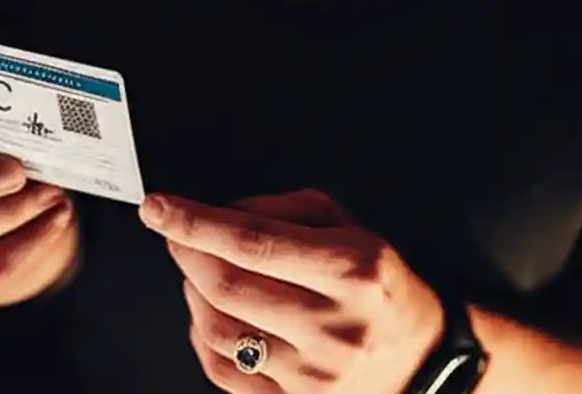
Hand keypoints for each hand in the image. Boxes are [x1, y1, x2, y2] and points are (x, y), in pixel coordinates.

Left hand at [140, 190, 444, 393]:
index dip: (194, 221)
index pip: (252, 241)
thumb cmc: (378, 285)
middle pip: (227, 286)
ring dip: (192, 293)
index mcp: (350, 269)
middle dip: (185, 252)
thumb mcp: (347, 226)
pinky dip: (202, 336)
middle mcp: (334, 325)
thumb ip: (280, 210)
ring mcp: (314, 373)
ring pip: (219, 330)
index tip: (159, 207)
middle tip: (176, 234)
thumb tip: (218, 213)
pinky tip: (210, 315)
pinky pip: (223, 371)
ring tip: (200, 273)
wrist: (422, 357)